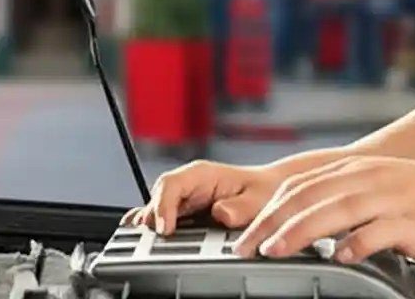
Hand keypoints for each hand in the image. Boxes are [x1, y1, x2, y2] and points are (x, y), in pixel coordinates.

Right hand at [121, 161, 282, 233]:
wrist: (271, 191)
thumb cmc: (265, 191)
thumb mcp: (258, 198)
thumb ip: (240, 207)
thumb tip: (221, 213)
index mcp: (202, 174)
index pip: (172, 184)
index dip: (163, 206)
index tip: (165, 229)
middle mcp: (189, 183)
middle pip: (158, 196)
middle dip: (154, 218)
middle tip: (155, 240)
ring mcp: (184, 196)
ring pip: (156, 206)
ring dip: (151, 223)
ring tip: (145, 241)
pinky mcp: (184, 210)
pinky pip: (162, 215)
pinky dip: (153, 225)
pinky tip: (144, 236)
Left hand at [232, 157, 414, 263]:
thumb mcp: (389, 189)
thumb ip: (354, 202)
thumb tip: (319, 228)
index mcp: (362, 168)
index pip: (303, 184)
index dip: (269, 207)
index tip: (247, 230)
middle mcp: (372, 177)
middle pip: (309, 196)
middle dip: (272, 221)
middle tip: (247, 245)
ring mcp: (392, 197)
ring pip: (334, 210)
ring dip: (299, 231)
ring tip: (275, 250)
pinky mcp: (413, 220)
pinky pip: (375, 232)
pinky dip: (353, 245)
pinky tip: (339, 258)